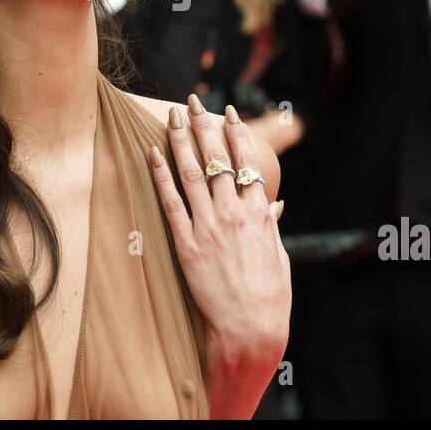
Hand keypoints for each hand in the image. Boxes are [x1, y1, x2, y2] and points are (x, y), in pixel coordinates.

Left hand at [149, 98, 288, 360]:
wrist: (252, 327)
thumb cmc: (270, 296)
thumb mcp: (277, 254)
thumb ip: (272, 224)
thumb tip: (275, 204)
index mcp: (258, 213)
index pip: (246, 162)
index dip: (235, 134)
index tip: (228, 113)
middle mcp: (234, 214)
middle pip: (215, 159)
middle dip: (203, 126)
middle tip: (193, 101)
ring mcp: (209, 228)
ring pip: (192, 174)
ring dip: (181, 141)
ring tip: (172, 116)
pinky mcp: (187, 246)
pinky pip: (171, 204)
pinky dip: (161, 176)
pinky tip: (153, 154)